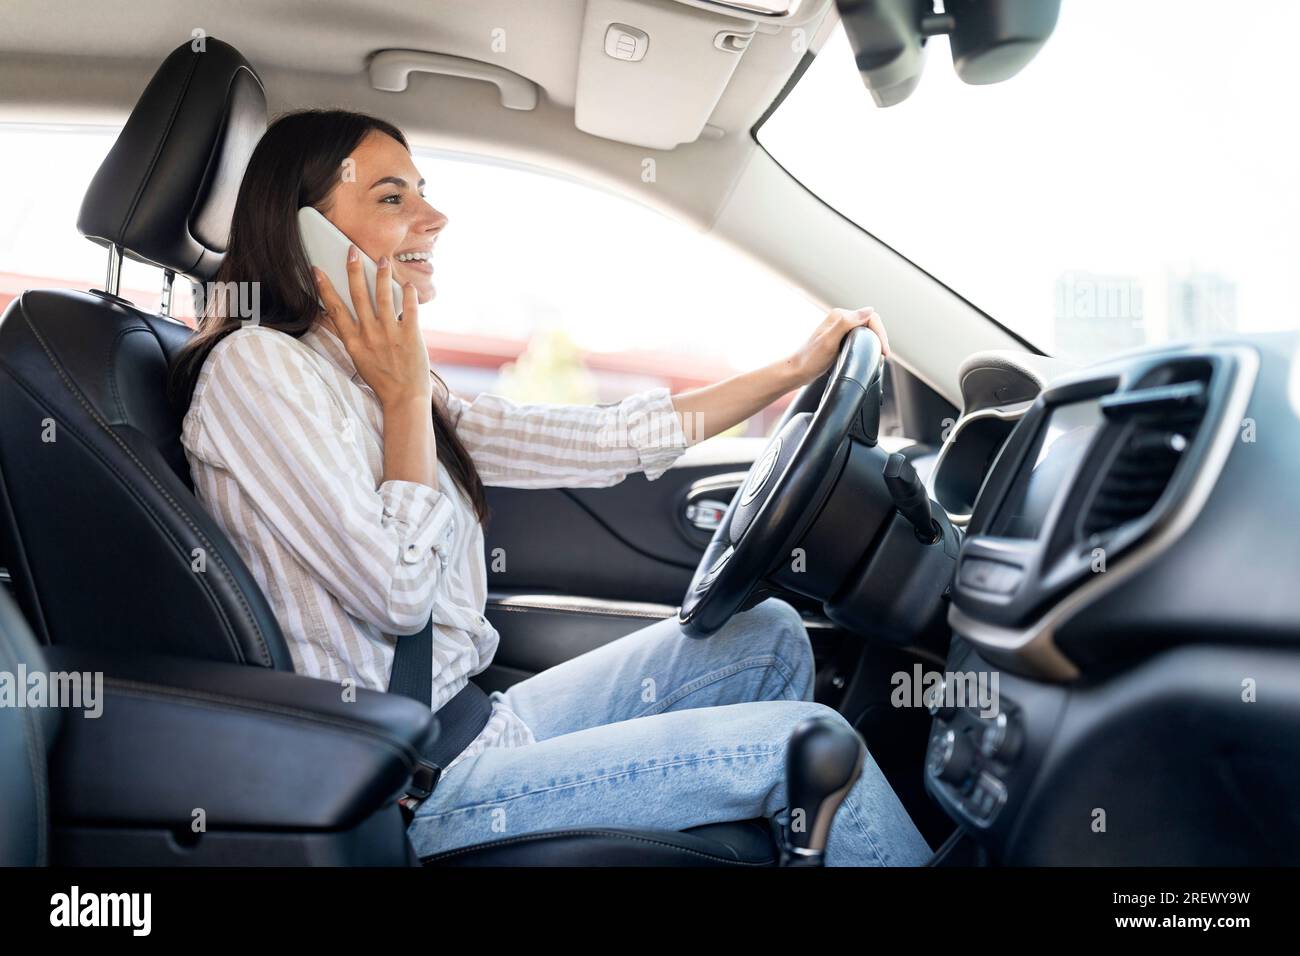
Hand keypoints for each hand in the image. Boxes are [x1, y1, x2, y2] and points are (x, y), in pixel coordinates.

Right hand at [313, 245, 429, 408]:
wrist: (404, 398)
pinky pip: (410, 309)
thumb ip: (346, 334)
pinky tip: (407, 283)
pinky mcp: (411, 336)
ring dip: (382, 275)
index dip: (325, 288)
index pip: (334, 309)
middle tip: (351, 249)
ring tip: (382, 259)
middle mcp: (369, 335)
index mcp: (353, 341)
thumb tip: (327, 315)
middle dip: (353, 270)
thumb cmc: (381, 377)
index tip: (317, 269)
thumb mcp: (357, 357)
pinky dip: (408, 294)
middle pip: (358, 296)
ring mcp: (390, 335)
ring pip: (383, 297)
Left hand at [788, 307, 889, 384]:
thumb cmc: (811, 359)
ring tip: (880, 355)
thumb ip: (847, 323)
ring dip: (875, 341)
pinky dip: (868, 344)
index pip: (870, 318)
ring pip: (866, 330)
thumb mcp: (829, 341)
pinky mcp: (839, 338)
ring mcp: (840, 329)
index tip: (885, 351)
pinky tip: (870, 354)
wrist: (797, 371)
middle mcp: (840, 319)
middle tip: (885, 355)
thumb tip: (869, 310)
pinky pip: (860, 337)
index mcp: (839, 316)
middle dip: (880, 337)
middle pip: (870, 323)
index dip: (881, 333)